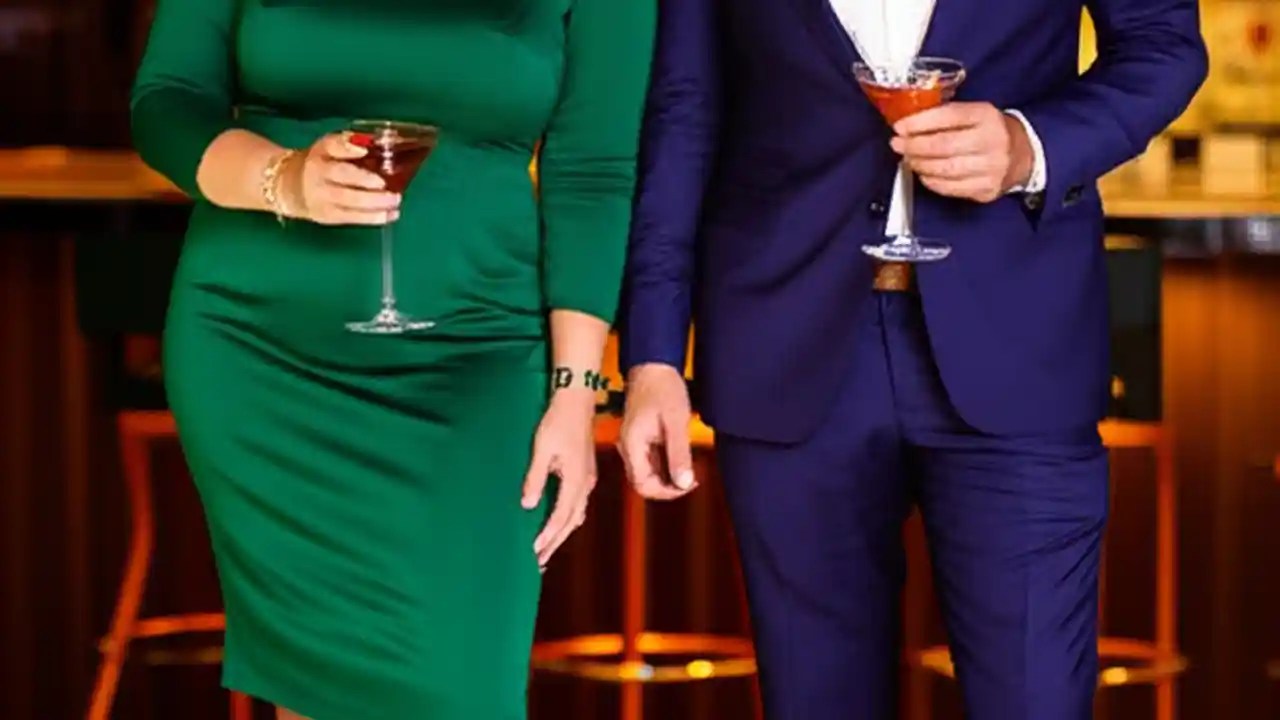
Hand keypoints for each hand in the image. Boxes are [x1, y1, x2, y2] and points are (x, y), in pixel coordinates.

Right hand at [282, 133, 401, 224]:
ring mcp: (323, 200)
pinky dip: (374, 218)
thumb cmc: (318, 162)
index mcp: (320, 156)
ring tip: (396, 204)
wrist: (289, 186)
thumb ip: (346, 144)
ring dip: (376, 206)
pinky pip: (352, 219)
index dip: (347, 149)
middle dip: (368, 187)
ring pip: (350, 205)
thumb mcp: (326, 146)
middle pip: (343, 182)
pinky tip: (391, 215)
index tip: (364, 150)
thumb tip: (370, 144)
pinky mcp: (328, 217)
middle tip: (391, 190)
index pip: (332, 149)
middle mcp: (318, 178)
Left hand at [522, 387, 597, 569]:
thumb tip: (528, 504)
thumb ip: (535, 477)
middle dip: (554, 542)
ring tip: (547, 549)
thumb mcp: (542, 449)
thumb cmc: (556, 421)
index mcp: (576, 479)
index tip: (534, 551)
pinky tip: (559, 524)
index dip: (548, 535)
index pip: (561, 515)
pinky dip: (567, 519)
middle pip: (571, 521)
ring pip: (576, 515)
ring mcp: (587, 479)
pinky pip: (578, 505)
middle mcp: (585, 484)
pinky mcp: (585, 474)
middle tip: (539, 562)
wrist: (576, 400)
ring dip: (561, 533)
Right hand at [618, 364, 696, 500]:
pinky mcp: (639, 439)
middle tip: (692, 478)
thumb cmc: (663, 388)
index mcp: (631, 444)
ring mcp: (632, 444)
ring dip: (668, 476)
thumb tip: (684, 483)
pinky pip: (650, 461)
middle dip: (668, 486)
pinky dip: (666, 465)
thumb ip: (679, 454)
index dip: (666, 492)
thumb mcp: (676, 422)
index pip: (642, 485)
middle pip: (643, 483)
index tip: (688, 484)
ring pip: (647, 474)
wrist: (654, 366)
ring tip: (690, 466)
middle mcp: (627, 447)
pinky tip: (681, 456)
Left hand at [890, 102, 1032, 202]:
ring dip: (920, 164)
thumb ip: (946, 116)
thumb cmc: (990, 131)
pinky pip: (950, 188)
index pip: (948, 116)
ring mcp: (991, 168)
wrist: (1023, 154)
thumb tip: (909, 124)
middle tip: (898, 144)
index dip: (920, 122)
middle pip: (944, 145)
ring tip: (909, 159)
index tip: (900, 127)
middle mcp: (992, 141)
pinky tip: (924, 173)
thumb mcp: (975, 113)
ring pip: (945, 169)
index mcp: (986, 116)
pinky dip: (931, 181)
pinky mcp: (986, 189)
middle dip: (914, 146)